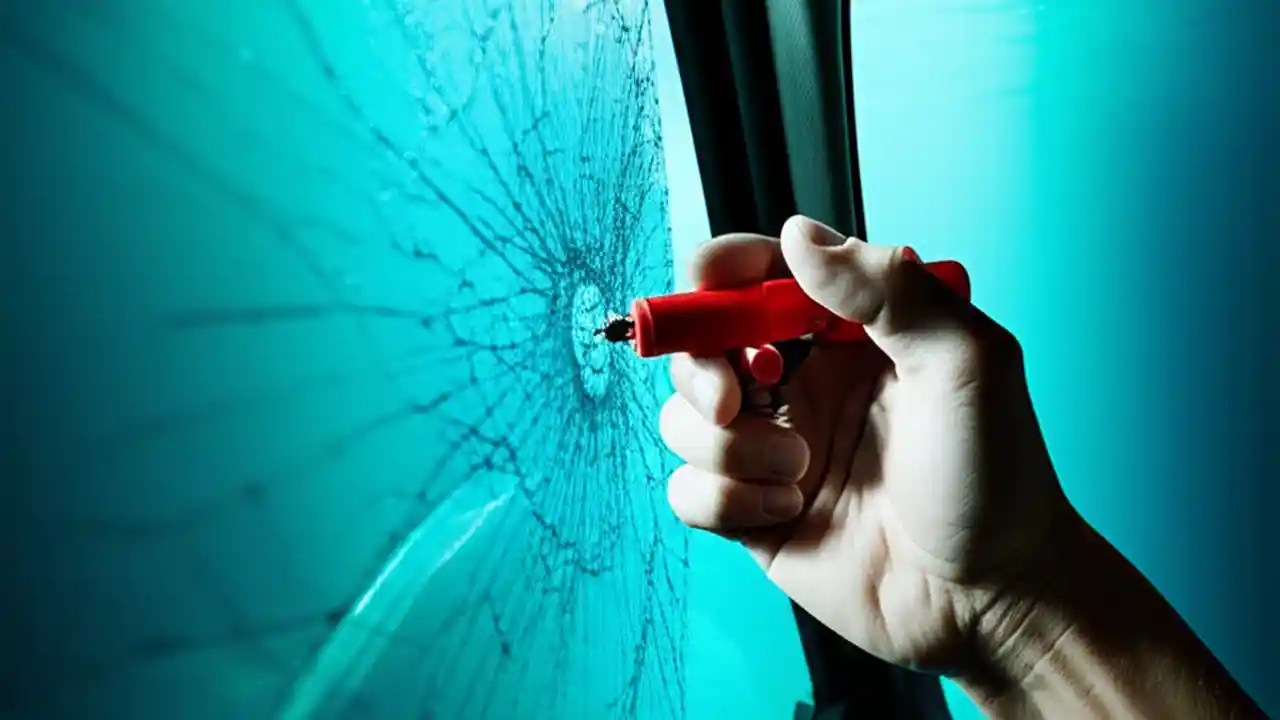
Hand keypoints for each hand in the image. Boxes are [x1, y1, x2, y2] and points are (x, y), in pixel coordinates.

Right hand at [659, 216, 1067, 676]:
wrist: (989, 598)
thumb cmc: (995, 476)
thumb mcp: (966, 362)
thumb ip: (888, 289)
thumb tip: (798, 236)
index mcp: (846, 334)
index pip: (759, 277)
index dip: (719, 273)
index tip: (709, 287)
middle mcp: (801, 383)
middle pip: (699, 346)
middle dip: (701, 369)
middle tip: (737, 400)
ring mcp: (772, 448)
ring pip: (684, 420)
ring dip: (728, 447)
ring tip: (797, 473)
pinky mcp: (751, 512)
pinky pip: (689, 490)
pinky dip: (723, 500)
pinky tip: (787, 511)